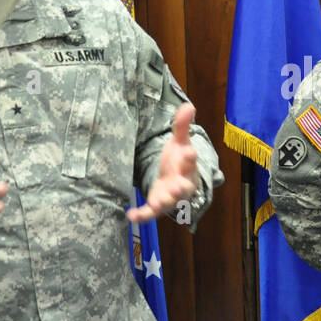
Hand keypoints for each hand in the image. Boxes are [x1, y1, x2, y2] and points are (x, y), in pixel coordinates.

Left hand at [128, 103, 198, 222]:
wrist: (177, 181)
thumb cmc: (179, 160)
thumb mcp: (180, 142)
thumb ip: (182, 126)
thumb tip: (189, 105)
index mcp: (187, 166)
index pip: (190, 161)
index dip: (190, 157)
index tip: (189, 152)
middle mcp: (182, 183)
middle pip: (183, 187)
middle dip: (181, 187)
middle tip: (178, 186)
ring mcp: (170, 196)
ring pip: (169, 202)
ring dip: (163, 202)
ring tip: (156, 203)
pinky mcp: (158, 204)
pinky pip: (151, 213)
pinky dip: (142, 215)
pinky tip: (130, 215)